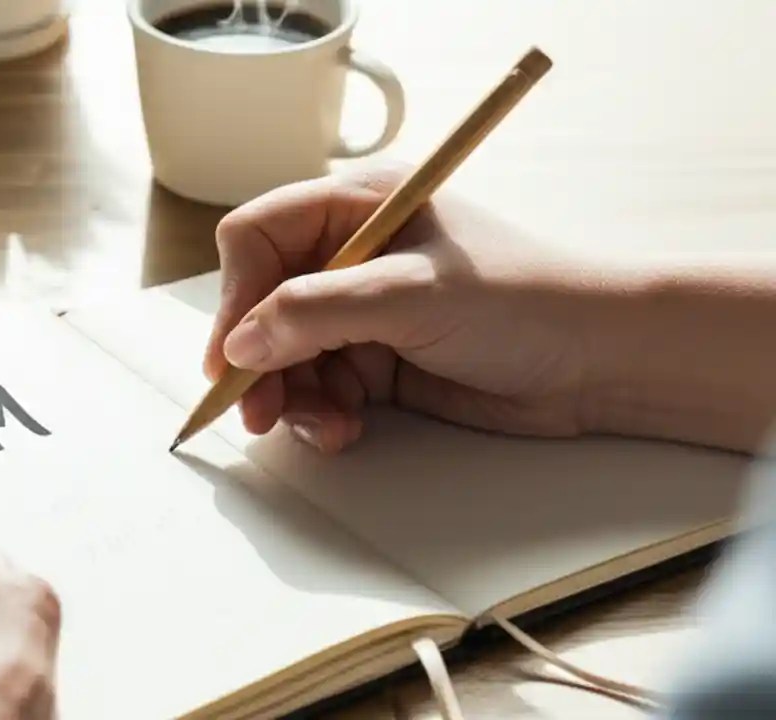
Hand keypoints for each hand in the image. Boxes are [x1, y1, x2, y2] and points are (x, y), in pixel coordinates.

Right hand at [204, 164, 611, 452]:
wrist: (602, 361)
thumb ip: (318, 312)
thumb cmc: (526, 300)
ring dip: (292, 397)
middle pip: (262, 305)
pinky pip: (320, 388)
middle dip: (258, 362)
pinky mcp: (378, 362)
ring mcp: (363, 311)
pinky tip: (345, 431)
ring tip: (324, 428)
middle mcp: (350, 255)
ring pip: (286, 356)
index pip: (258, 238)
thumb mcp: (414, 294)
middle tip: (256, 413)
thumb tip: (241, 345)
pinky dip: (322, 414)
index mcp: (357, 207)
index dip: (235, 295)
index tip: (231, 356)